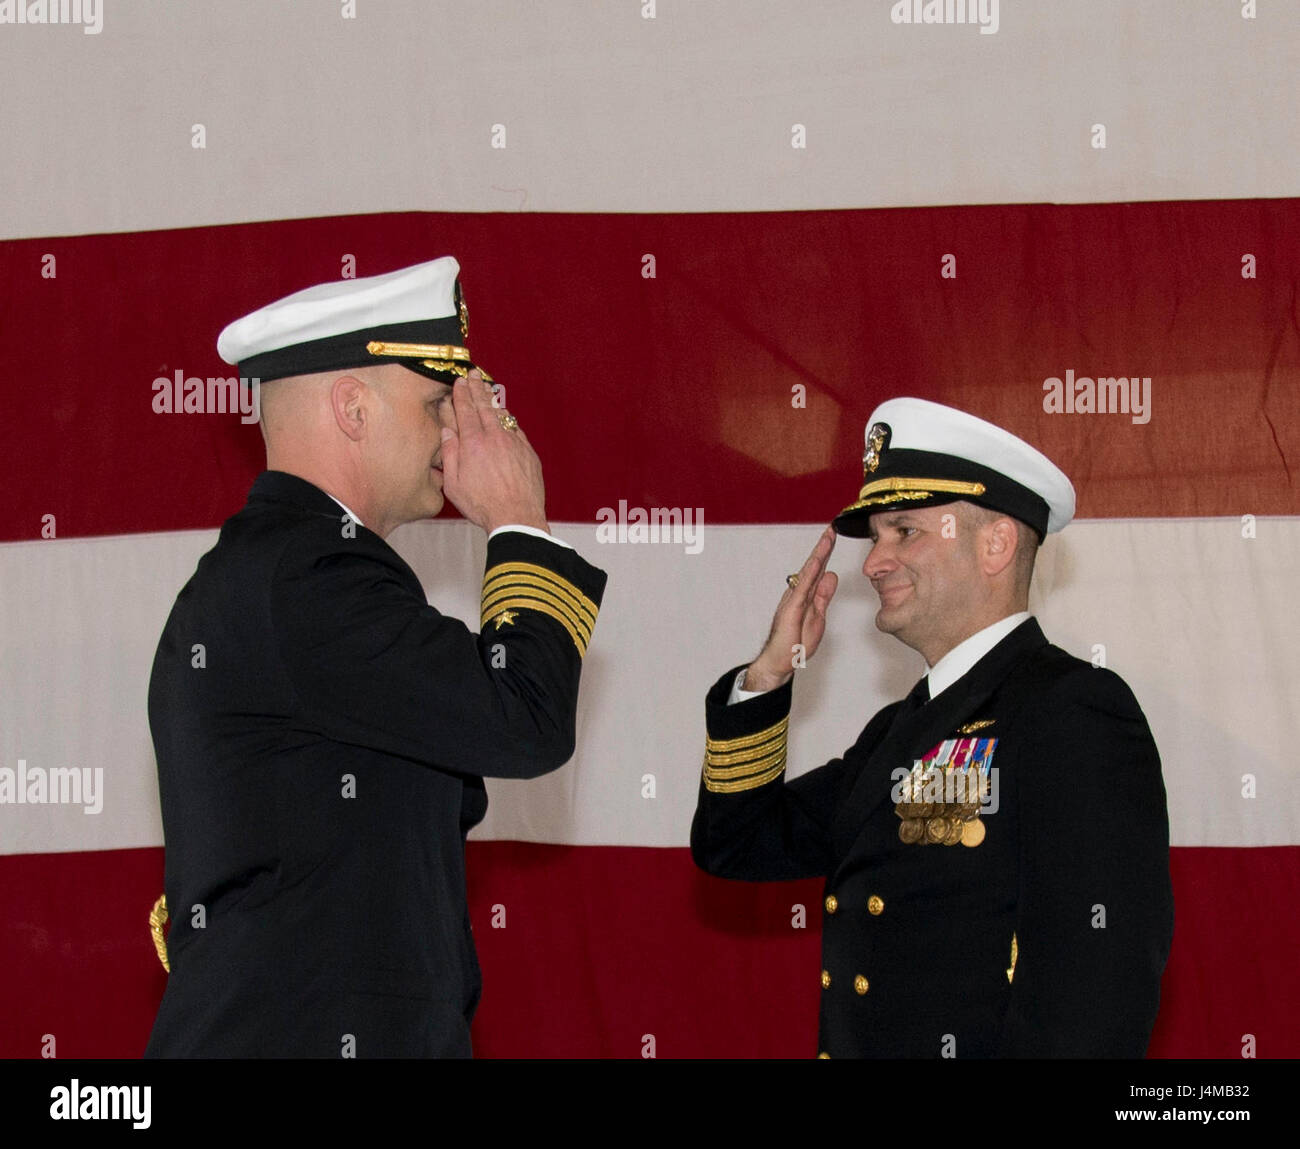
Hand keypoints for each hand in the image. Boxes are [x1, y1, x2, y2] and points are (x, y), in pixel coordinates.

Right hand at [439, 369, 549, 534]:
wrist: (517, 516)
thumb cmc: (483, 505)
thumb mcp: (453, 484)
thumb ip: (449, 455)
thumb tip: (447, 433)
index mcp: (472, 443)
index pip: (465, 410)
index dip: (461, 393)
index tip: (459, 381)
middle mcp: (494, 437)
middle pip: (484, 405)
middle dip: (477, 387)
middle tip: (473, 374)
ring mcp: (513, 443)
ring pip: (501, 414)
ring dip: (492, 400)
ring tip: (487, 388)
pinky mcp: (528, 452)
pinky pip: (516, 429)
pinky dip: (508, 419)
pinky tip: (505, 416)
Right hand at [743, 526, 838, 690]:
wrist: (781, 661)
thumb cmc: (795, 642)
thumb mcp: (818, 616)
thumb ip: (823, 596)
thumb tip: (831, 575)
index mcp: (805, 595)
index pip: (818, 570)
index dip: (826, 554)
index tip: (834, 537)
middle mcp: (797, 593)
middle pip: (813, 566)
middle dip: (823, 547)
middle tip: (832, 529)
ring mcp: (793, 600)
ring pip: (808, 573)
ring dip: (818, 554)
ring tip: (828, 537)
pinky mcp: (791, 609)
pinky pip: (802, 589)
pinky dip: (809, 574)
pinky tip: (817, 562)